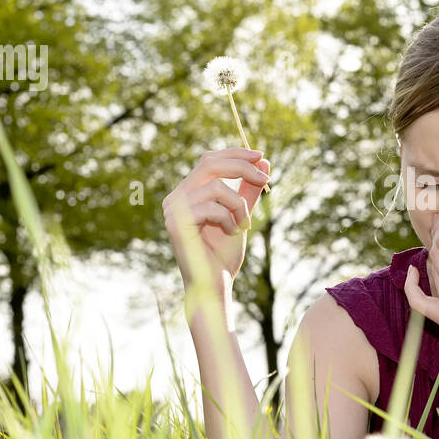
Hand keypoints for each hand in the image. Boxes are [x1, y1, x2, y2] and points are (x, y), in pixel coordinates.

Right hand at [162, 146, 270, 291]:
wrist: (216, 284)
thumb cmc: (224, 253)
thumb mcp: (241, 214)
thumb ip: (249, 189)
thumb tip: (264, 161)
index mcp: (188, 192)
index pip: (210, 160)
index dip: (235, 154)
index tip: (261, 156)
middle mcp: (176, 197)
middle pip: (209, 164)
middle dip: (242, 167)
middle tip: (265, 179)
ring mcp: (173, 209)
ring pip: (216, 187)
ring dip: (239, 205)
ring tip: (244, 225)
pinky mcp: (177, 223)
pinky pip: (212, 208)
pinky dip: (229, 219)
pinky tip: (231, 233)